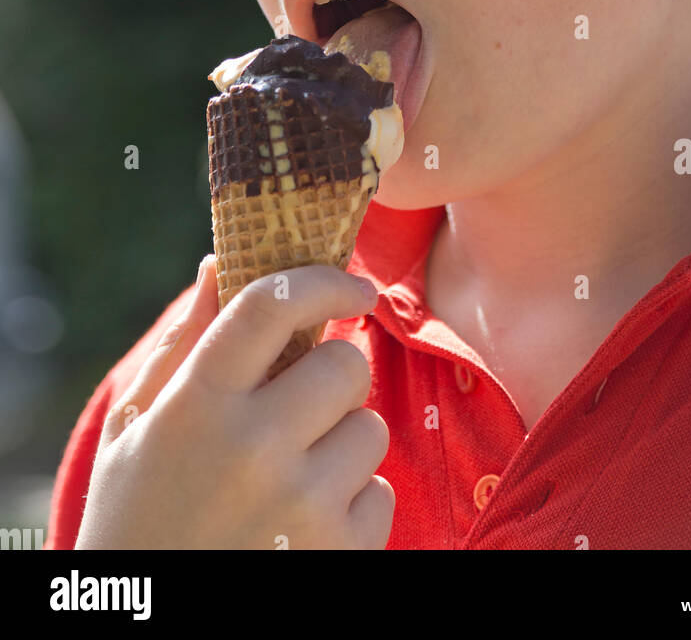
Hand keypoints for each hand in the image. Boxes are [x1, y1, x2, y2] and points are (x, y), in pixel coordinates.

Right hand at [74, 258, 392, 549]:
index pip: (272, 304)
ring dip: (341, 445)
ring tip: (289, 479)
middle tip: (300, 407)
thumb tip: (217, 263)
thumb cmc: (136, 520)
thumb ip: (182, 345)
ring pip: (369, 429)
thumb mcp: (134, 430)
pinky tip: (301, 527)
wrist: (145, 636)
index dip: (322, 280)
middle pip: (345, 364)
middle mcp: (251, 449)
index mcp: (195, 405)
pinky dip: (353, 506)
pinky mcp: (338, 554)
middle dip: (331, 377)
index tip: (350, 284)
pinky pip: (381, 494)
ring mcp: (300, 506)